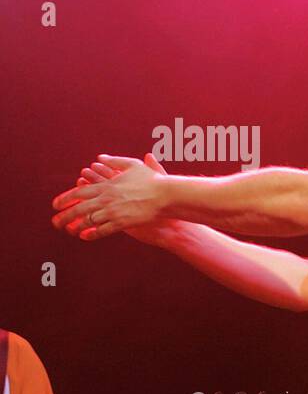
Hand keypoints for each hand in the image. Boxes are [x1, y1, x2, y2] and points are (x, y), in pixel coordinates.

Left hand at [51, 153, 168, 239]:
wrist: (166, 195)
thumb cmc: (152, 179)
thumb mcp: (133, 165)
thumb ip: (115, 161)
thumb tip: (101, 157)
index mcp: (107, 185)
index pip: (79, 192)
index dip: (65, 199)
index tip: (56, 204)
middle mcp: (107, 199)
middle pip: (79, 209)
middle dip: (64, 216)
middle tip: (55, 222)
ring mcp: (114, 211)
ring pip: (88, 221)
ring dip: (76, 226)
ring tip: (68, 230)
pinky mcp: (123, 222)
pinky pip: (103, 230)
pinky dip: (92, 234)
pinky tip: (85, 236)